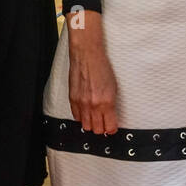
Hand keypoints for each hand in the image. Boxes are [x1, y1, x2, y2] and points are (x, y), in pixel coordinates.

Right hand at [68, 10, 117, 134]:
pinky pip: (76, 117)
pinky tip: (86, 112)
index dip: (111, 129)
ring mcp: (81, 103)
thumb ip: (110, 104)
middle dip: (102, 129)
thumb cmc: (103, 68)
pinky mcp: (72, 99)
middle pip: (96, 130)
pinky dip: (82, 117)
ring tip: (95, 119)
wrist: (87, 56)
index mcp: (106, 102)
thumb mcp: (113, 87)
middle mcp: (93, 105)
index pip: (109, 126)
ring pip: (86, 126)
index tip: (112, 128)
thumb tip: (110, 117)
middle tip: (104, 124)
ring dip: (91, 124)